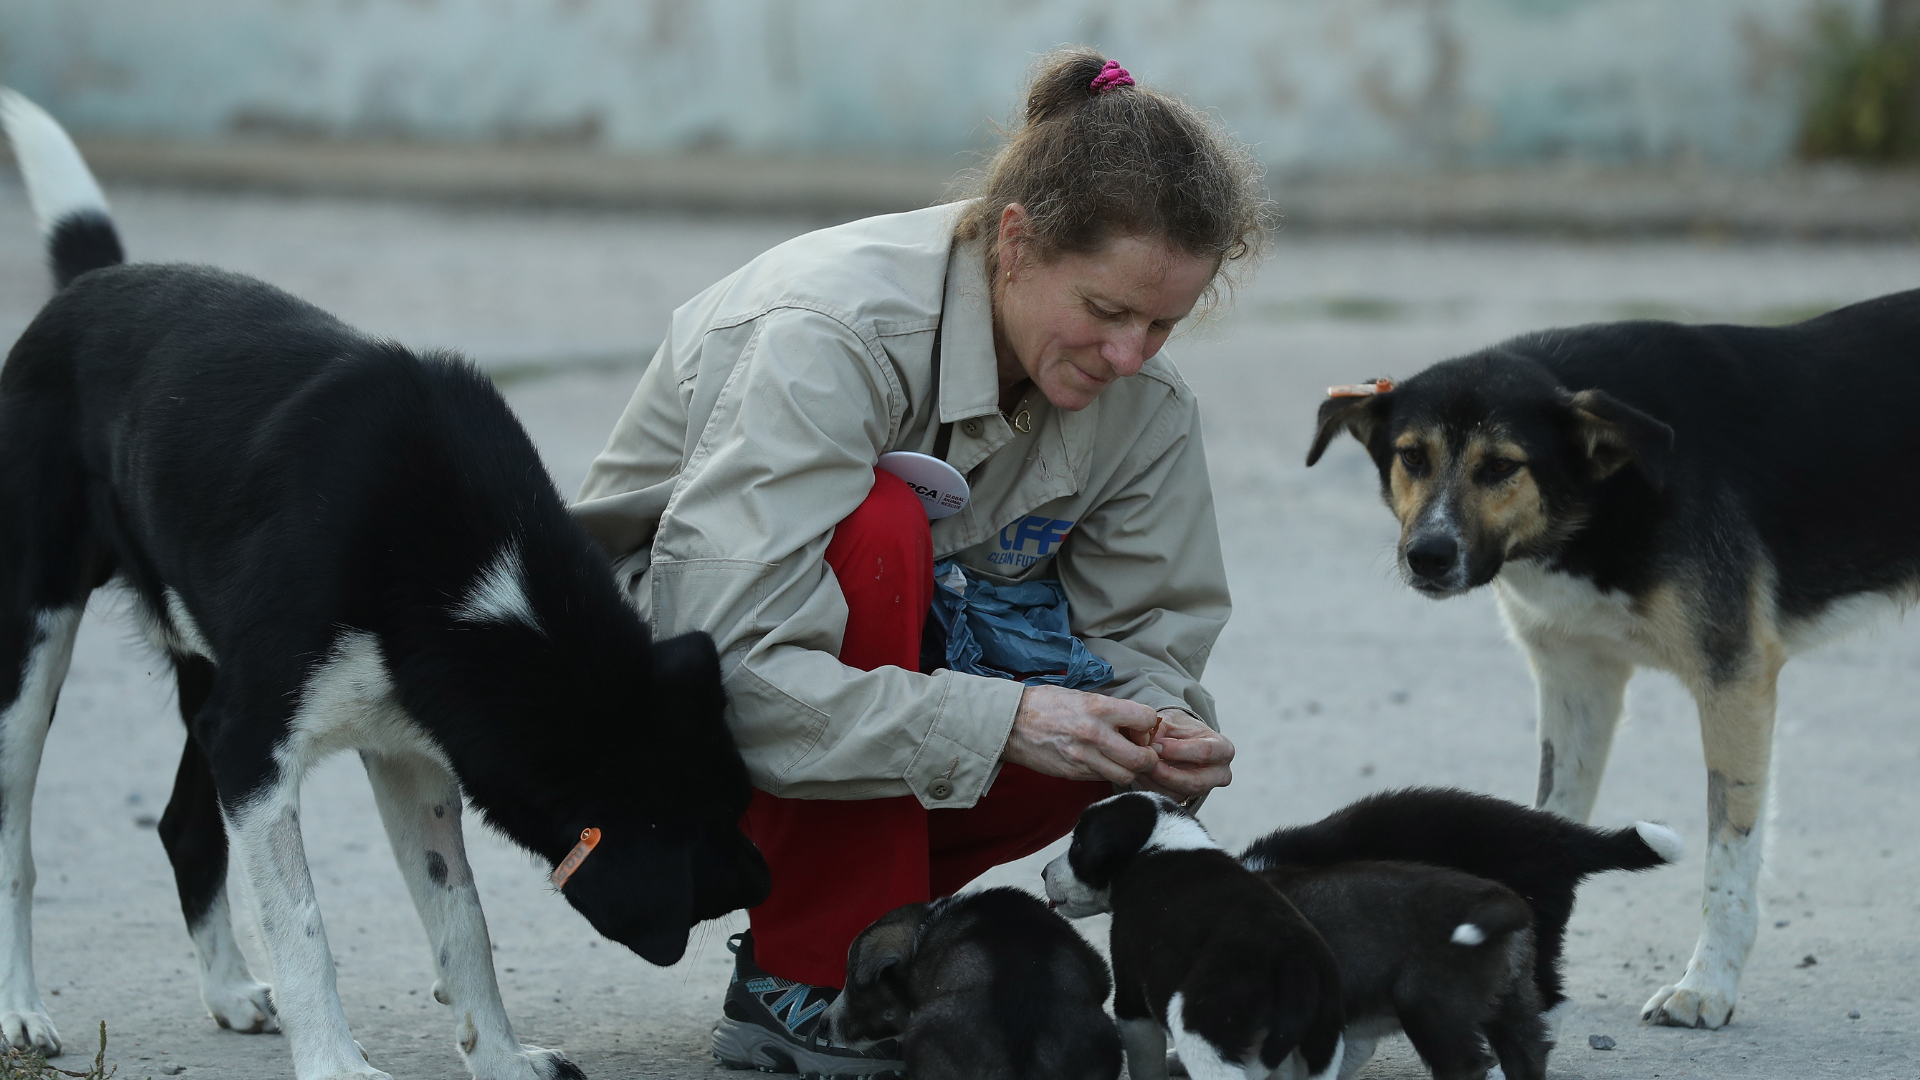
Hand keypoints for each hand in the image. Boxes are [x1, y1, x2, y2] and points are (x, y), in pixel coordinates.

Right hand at [1002, 685, 1160, 785]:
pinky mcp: (1074, 774)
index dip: (1148, 726)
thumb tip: (1135, 723)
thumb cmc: (1046, 704)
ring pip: (1125, 775)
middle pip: (1142, 758)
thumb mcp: (1081, 696)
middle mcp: (1095, 734)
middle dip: (1148, 757)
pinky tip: (1102, 763)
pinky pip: (1103, 779)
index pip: (1147, 719)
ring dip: (1130, 770)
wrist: (1012, 723)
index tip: (1140, 728)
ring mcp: (1084, 758)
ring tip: (1122, 759)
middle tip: (1141, 751)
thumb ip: (1110, 710)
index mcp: (1099, 708)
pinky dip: (1108, 774)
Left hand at [1134, 709, 1233, 800]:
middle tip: (1145, 762)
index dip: (1177, 750)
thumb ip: (1161, 728)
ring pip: (1180, 793)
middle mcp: (1220, 773)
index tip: (1155, 746)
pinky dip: (1151, 787)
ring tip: (1138, 766)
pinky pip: (1169, 798)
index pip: (1204, 752)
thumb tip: (1148, 741)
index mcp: (1223, 749)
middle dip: (1166, 773)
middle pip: (1194, 781)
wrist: (1181, 742)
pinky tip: (1140, 774)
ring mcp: (1206, 789)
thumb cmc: (1180, 730)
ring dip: (1155, 781)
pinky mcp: (1189, 799)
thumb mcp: (1174, 722)